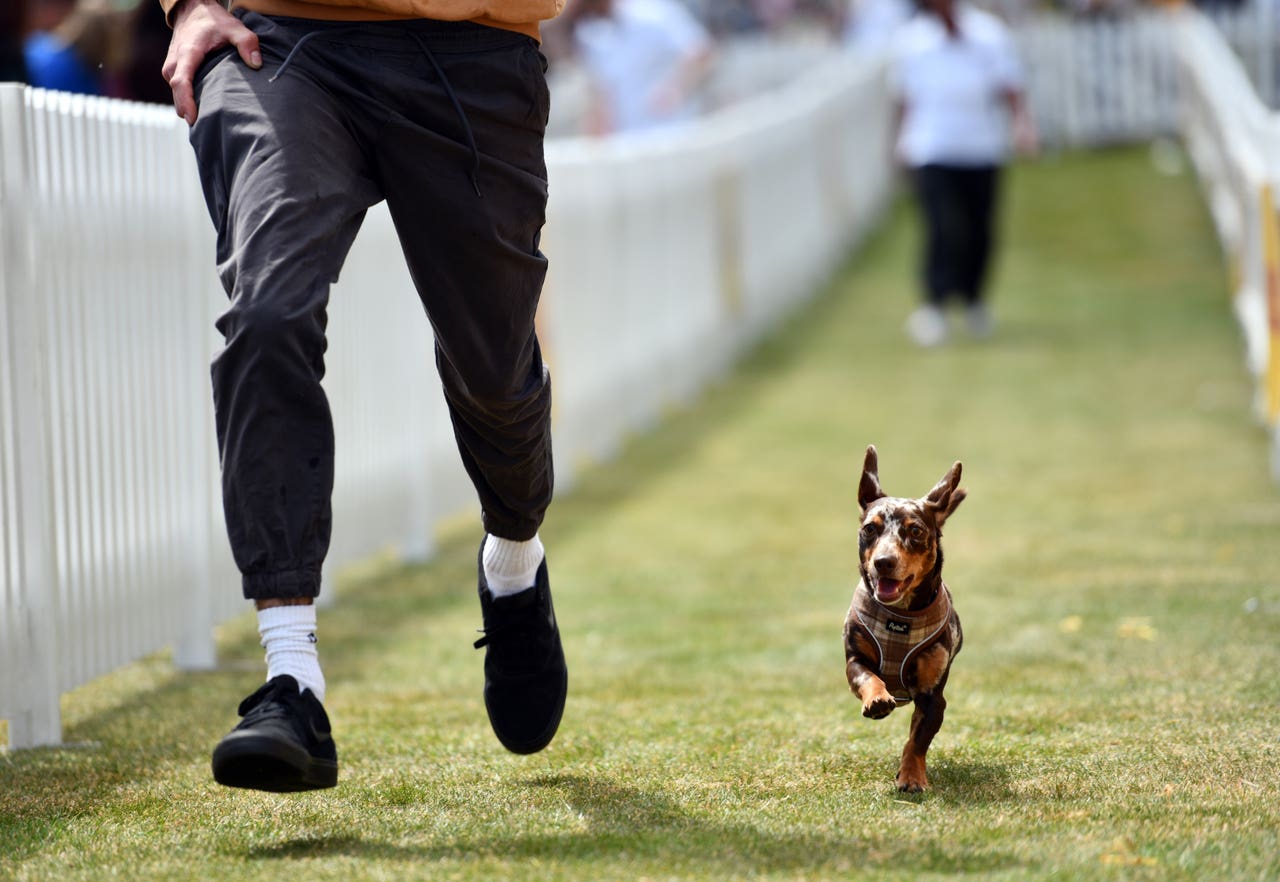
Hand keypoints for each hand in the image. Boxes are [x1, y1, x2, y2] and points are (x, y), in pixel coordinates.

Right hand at [162, 0, 261, 125]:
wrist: (192, 9)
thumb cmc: (213, 20)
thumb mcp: (234, 27)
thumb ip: (247, 43)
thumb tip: (257, 64)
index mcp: (188, 53)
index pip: (181, 81)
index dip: (185, 101)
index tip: (192, 118)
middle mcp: (175, 61)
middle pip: (177, 93)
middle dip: (188, 111)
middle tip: (205, 130)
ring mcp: (171, 66)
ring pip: (175, 93)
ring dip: (187, 107)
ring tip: (205, 123)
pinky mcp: (173, 70)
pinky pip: (177, 90)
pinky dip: (186, 100)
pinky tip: (201, 111)